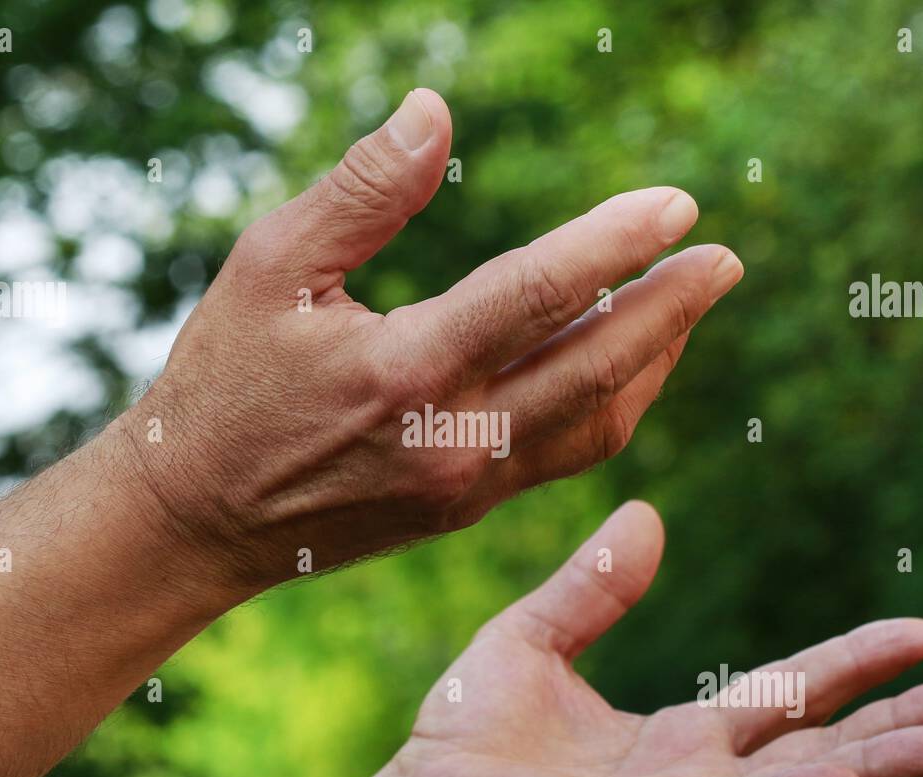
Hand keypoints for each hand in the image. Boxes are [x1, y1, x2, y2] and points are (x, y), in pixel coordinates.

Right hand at [119, 90, 742, 600]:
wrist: (197, 519)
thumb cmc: (223, 383)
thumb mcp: (269, 269)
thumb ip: (360, 192)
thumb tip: (435, 110)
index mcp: (405, 371)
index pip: (538, 293)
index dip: (616, 241)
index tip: (679, 203)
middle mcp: (452, 439)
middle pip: (598, 368)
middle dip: (673, 309)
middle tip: (726, 258)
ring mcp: (466, 485)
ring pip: (596, 423)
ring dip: (653, 361)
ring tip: (688, 305)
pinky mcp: (465, 510)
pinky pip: (566, 452)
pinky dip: (611, 403)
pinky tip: (623, 363)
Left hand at [277, 502, 922, 776]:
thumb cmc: (467, 734)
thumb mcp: (537, 639)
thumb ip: (596, 587)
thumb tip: (649, 515)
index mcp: (675, 737)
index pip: (785, 698)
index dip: (853, 667)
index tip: (921, 635)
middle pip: (811, 749)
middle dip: (891, 727)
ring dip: (869, 769)